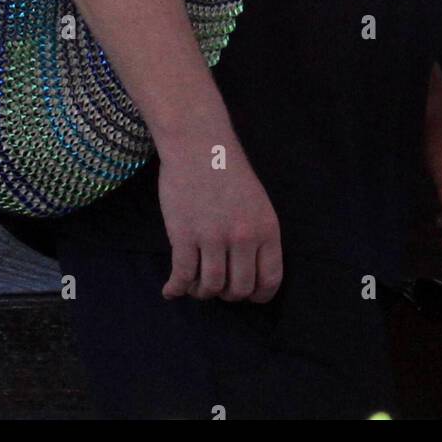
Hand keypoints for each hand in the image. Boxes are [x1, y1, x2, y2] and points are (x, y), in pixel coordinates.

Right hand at [156, 132, 281, 302]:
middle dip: (228, 294)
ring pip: (210, 288)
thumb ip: (257, 236)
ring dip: (202, 292)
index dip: (258, 295)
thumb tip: (251, 272)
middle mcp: (243, 237)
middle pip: (238, 290)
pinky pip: (182, 277)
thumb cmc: (228, 171)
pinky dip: (176, 289)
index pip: (270, 280)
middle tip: (219, 285)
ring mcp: (213, 238)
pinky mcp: (184, 236)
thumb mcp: (257, 202)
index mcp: (267, 229)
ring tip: (195, 284)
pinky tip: (171, 290)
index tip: (248, 296)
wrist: (199, 145)